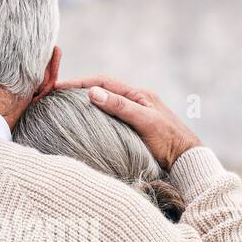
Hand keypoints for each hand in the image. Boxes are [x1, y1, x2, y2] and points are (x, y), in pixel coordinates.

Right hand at [55, 75, 202, 168]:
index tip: (58, 87)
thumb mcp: (145, 121)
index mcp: (137, 94)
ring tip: (63, 109)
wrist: (186, 159)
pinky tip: (84, 125)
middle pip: (101, 91)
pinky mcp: (132, 129)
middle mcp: (134, 101)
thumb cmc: (169, 140)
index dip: (80, 83)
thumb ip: (120, 107)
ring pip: (104, 105)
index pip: (103, 82)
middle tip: (55, 97)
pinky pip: (108, 118)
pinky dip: (94, 118)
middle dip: (78, 91)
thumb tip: (92, 93)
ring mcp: (133, 114)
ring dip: (85, 105)